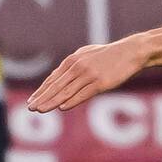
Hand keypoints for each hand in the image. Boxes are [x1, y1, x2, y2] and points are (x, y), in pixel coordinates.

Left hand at [27, 36, 148, 112]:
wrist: (130, 52)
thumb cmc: (109, 55)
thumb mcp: (87, 56)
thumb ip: (72, 66)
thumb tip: (57, 76)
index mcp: (72, 61)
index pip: (53, 79)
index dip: (41, 91)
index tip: (32, 101)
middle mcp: (77, 67)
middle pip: (56, 86)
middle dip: (42, 98)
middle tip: (30, 108)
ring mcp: (89, 74)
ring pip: (66, 91)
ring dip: (52, 102)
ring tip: (41, 110)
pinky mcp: (101, 82)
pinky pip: (83, 93)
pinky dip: (72, 101)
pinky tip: (62, 107)